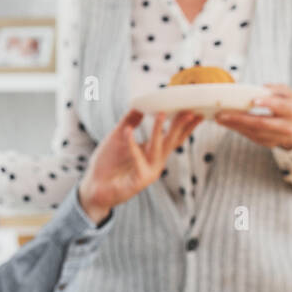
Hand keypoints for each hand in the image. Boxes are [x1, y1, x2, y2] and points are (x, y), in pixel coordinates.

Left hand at [78, 109, 201, 223]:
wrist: (94, 187)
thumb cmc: (108, 163)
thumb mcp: (118, 137)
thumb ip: (129, 121)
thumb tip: (140, 104)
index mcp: (154, 152)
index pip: (174, 136)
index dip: (186, 125)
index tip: (197, 110)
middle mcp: (156, 161)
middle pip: (171, 141)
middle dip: (181, 125)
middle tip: (190, 110)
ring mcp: (149, 171)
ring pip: (157, 148)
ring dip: (158, 130)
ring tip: (161, 113)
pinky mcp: (140, 180)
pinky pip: (137, 159)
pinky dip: (132, 144)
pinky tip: (127, 131)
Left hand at [214, 83, 291, 148]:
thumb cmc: (291, 106)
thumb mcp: (289, 94)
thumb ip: (276, 89)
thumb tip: (259, 89)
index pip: (281, 106)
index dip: (268, 103)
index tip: (253, 100)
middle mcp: (287, 126)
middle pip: (262, 123)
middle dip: (241, 119)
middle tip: (222, 114)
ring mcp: (278, 137)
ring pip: (254, 132)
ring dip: (235, 126)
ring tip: (220, 118)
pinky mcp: (270, 144)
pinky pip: (252, 137)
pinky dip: (239, 130)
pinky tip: (228, 124)